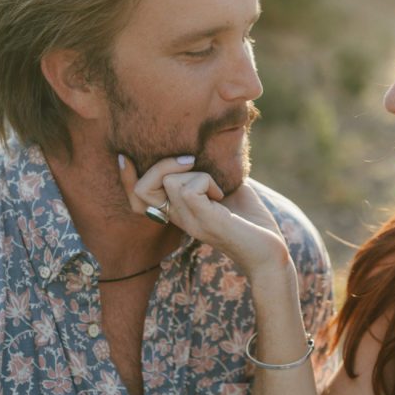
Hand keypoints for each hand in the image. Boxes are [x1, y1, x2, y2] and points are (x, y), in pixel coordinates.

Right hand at [120, 155, 291, 281]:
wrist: (269, 252)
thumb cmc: (250, 220)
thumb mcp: (225, 187)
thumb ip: (210, 169)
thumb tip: (210, 142)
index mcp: (177, 210)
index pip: (136, 197)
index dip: (126, 177)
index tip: (125, 155)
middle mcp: (177, 218)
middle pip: (141, 189)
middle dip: (161, 165)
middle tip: (191, 162)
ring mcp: (189, 221)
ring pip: (169, 181)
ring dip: (197, 173)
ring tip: (217, 188)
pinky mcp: (205, 221)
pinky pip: (189, 188)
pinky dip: (207, 181)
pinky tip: (221, 195)